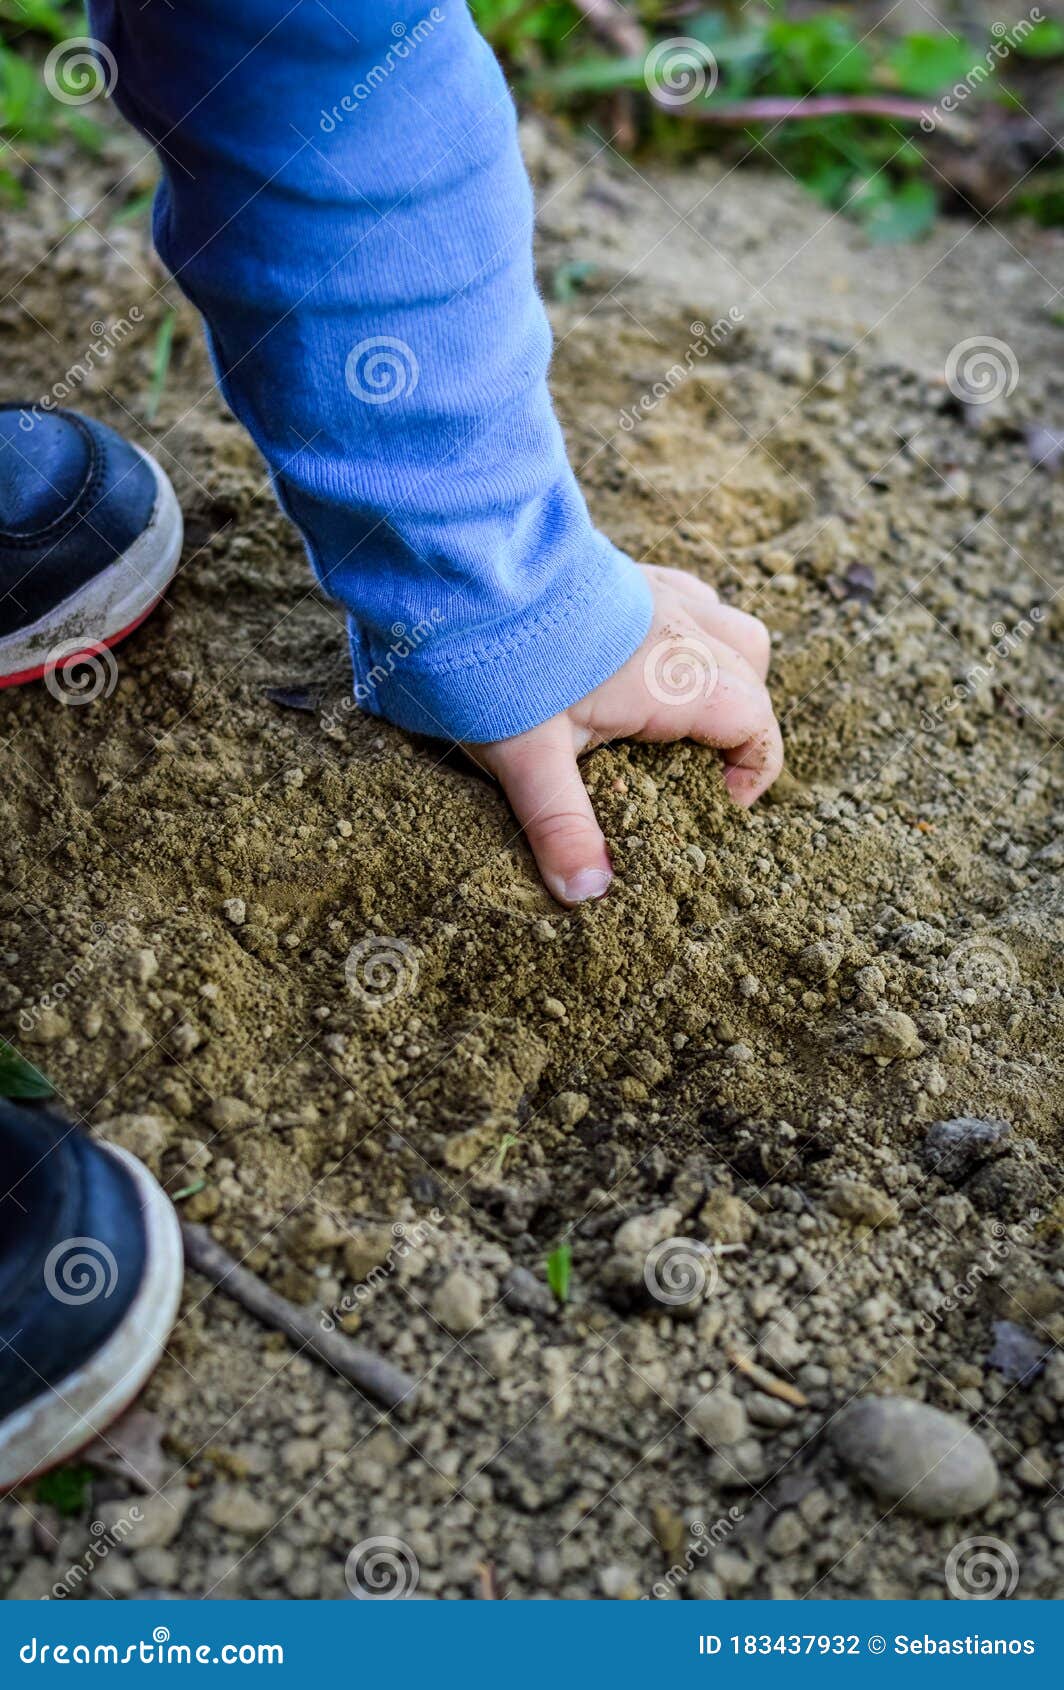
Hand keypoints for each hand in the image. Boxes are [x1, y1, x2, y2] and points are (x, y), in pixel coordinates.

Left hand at [468, 564, 782, 904]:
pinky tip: (640, 657)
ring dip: (719, 669)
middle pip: (752, 671)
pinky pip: (682, 597)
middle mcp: (683, 625)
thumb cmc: (501, 661)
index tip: (720, 805)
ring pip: (724, 625)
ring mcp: (655, 589)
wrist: (463, 568)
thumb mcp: (528, 758)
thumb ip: (562, 825)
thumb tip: (588, 894)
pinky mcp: (623, 570)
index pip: (755, 724)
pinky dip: (682, 632)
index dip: (753, 770)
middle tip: (697, 767)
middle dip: (741, 722)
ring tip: (676, 714)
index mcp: (679, 677)